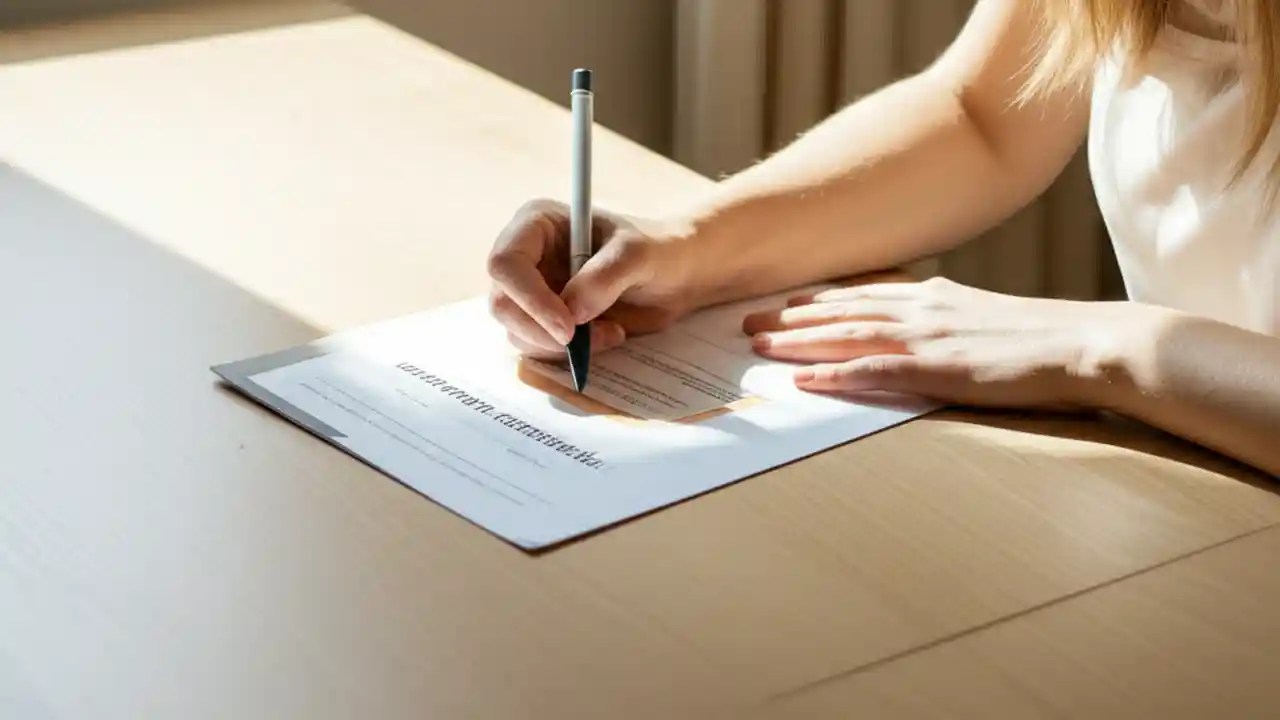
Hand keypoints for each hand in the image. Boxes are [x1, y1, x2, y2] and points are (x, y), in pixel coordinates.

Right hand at [487, 200, 693, 359]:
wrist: (674, 276)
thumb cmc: (657, 250)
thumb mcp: (638, 255)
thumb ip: (604, 277)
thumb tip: (570, 311)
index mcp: (537, 224)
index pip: (506, 263)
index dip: (530, 298)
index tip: (568, 327)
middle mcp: (526, 257)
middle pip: (503, 304)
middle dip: (540, 331)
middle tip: (581, 341)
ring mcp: (532, 292)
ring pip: (517, 332)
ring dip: (560, 346)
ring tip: (610, 332)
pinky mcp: (544, 321)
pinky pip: (537, 348)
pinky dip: (569, 354)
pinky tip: (605, 337)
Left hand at [743, 276, 1154, 409]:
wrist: (1089, 342)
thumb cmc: (1046, 338)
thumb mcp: (986, 318)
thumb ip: (948, 322)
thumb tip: (921, 335)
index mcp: (935, 296)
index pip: (861, 293)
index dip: (816, 300)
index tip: (781, 304)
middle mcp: (923, 308)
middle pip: (840, 309)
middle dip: (790, 317)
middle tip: (746, 323)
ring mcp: (929, 337)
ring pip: (846, 335)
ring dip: (797, 342)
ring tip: (757, 347)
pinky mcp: (940, 369)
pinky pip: (874, 372)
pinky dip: (834, 376)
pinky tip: (803, 383)